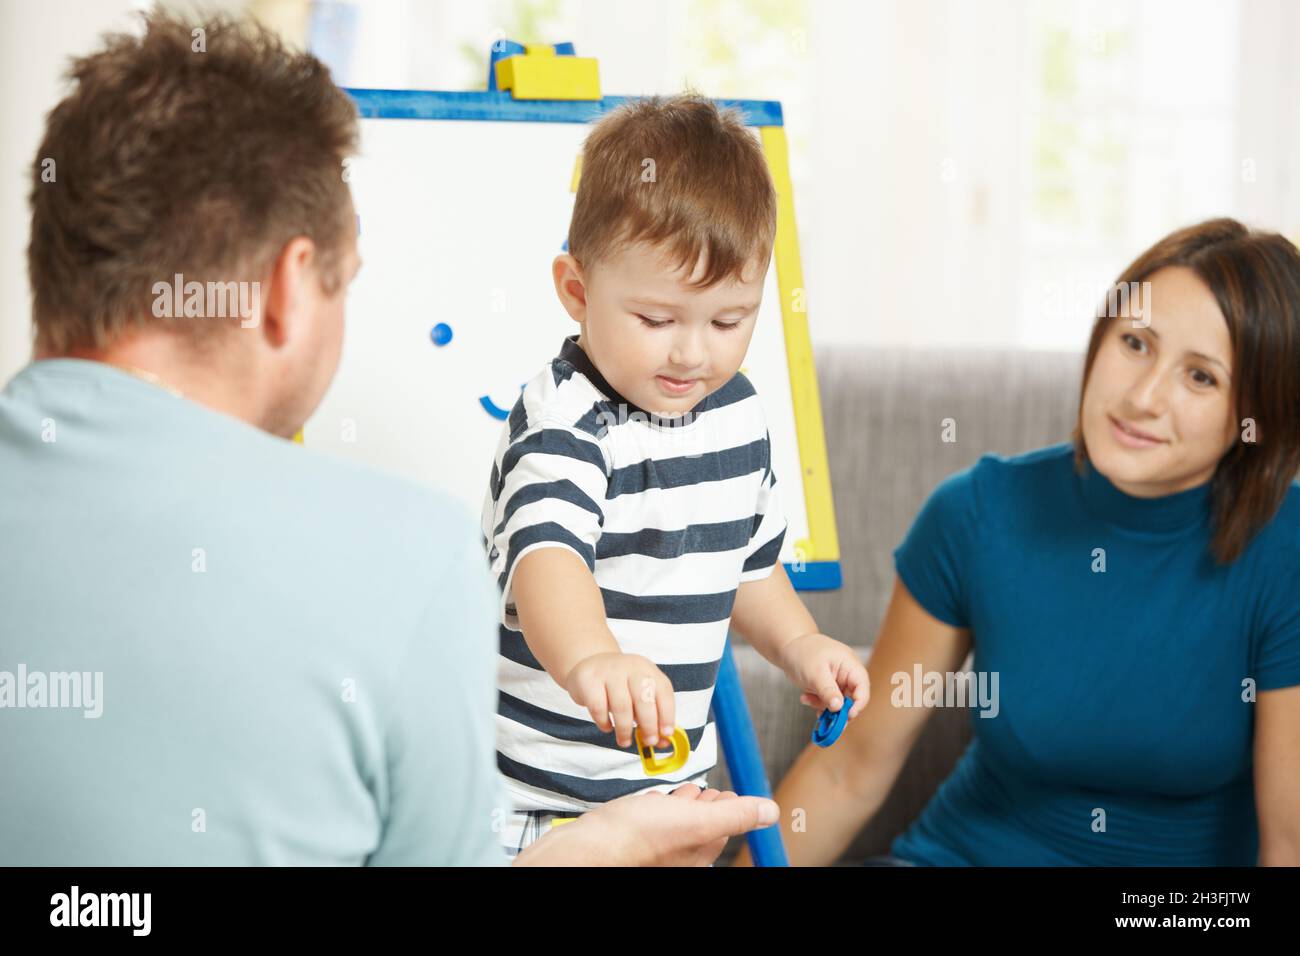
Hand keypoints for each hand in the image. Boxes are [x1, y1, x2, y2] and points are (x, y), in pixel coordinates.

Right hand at [514, 783, 779, 865]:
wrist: (592, 844)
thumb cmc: (639, 835)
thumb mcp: (697, 820)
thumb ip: (734, 815)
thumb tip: (770, 812)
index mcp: (700, 853)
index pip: (723, 826)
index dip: (727, 806)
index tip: (728, 794)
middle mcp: (680, 855)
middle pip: (701, 825)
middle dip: (705, 805)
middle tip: (711, 792)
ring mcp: (656, 849)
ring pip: (676, 822)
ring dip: (682, 805)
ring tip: (686, 794)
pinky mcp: (635, 839)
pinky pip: (653, 823)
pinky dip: (657, 809)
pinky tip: (654, 803)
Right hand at [564, 652, 675, 747]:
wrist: (590, 663)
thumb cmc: (620, 684)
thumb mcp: (639, 695)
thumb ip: (653, 717)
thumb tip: (663, 742)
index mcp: (647, 670)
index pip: (663, 691)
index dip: (667, 714)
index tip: (666, 734)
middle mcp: (630, 667)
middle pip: (643, 698)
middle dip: (648, 725)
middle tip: (648, 742)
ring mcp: (608, 672)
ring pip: (621, 706)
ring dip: (625, 729)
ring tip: (624, 741)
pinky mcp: (588, 679)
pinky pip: (598, 707)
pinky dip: (604, 722)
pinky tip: (607, 726)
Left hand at [778, 632, 868, 717]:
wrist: (788, 647)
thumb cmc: (804, 652)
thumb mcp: (815, 672)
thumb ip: (828, 690)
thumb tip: (838, 707)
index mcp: (850, 665)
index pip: (862, 687)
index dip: (858, 703)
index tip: (847, 715)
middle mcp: (847, 674)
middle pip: (852, 699)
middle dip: (839, 710)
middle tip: (828, 720)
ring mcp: (838, 681)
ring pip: (839, 703)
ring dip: (824, 706)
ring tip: (807, 699)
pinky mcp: (828, 687)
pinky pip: (827, 701)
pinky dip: (817, 703)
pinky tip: (805, 698)